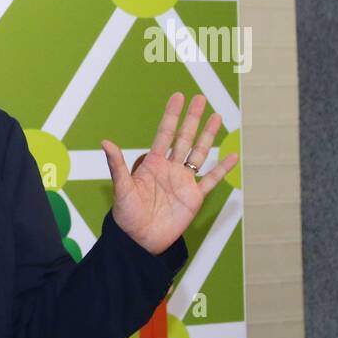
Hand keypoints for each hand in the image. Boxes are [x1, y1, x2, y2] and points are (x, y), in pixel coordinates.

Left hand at [101, 92, 238, 254]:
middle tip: (200, 98)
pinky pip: (211, 180)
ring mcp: (183, 182)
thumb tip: (105, 142)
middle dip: (192, 118)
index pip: (164, 133)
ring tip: (218, 116)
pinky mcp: (194, 197)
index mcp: (152, 164)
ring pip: (199, 153)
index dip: (171, 115)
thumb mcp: (121, 188)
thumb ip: (117, 165)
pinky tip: (233, 156)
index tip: (178, 97)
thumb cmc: (126, 216)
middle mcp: (169, 169)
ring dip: (209, 136)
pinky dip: (223, 169)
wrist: (139, 241)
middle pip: (184, 138)